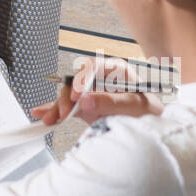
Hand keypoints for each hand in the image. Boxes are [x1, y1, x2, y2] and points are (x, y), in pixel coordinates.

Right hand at [31, 56, 165, 126]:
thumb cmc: (150, 113)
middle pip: (76, 82)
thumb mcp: (136, 106)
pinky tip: (42, 113)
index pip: (92, 68)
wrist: (153, 127)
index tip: (77, 96)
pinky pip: (68, 107)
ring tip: (49, 119)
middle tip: (65, 112)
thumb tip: (85, 100)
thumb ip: (111, 102)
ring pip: (68, 95)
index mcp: (115, 70)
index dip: (81, 80)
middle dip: (67, 97)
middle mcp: (100, 78)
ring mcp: (91, 92)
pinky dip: (55, 111)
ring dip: (57, 107)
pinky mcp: (85, 106)